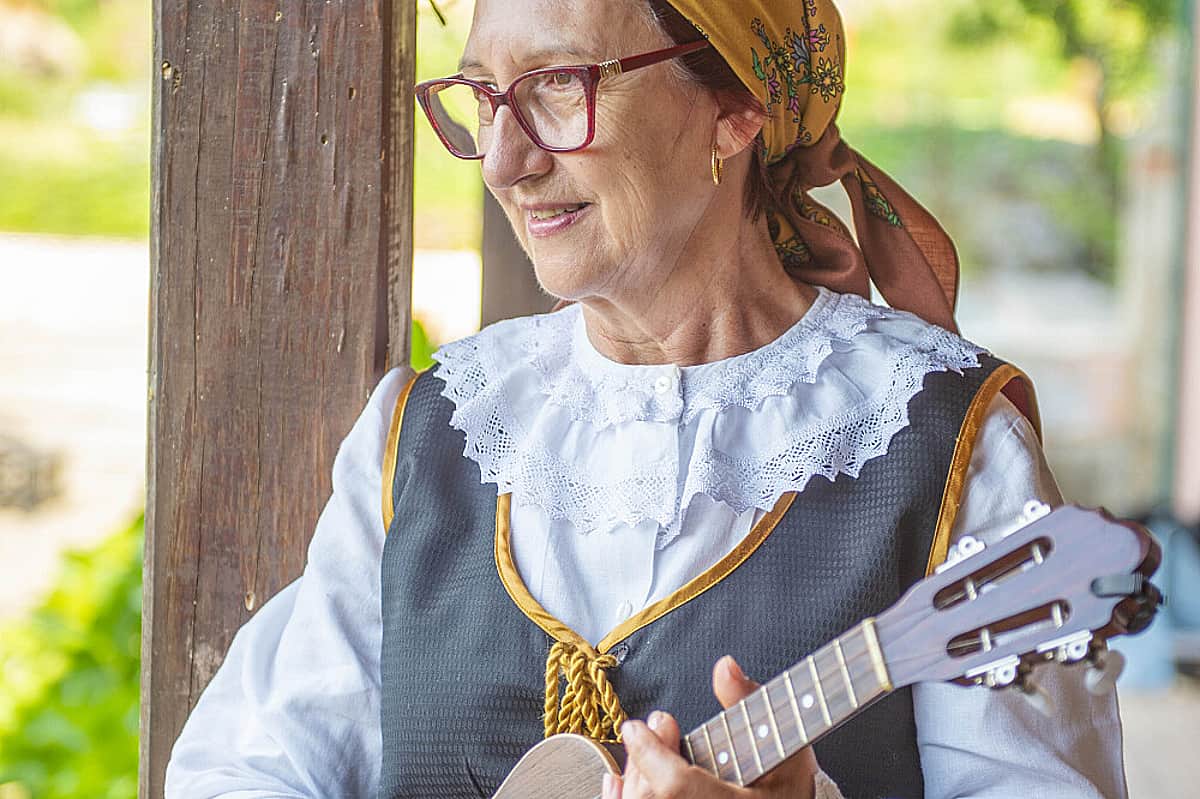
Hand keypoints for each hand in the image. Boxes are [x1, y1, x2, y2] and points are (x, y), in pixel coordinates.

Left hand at [605, 655, 819, 798]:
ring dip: (634, 778)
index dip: (651, 753)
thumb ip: (748, 703)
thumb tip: (725, 668)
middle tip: (647, 732)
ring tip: (641, 753)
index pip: (677, 786)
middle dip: (642, 760)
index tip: (637, 727)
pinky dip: (625, 798)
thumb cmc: (785, 786)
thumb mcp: (780, 741)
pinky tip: (620, 782)